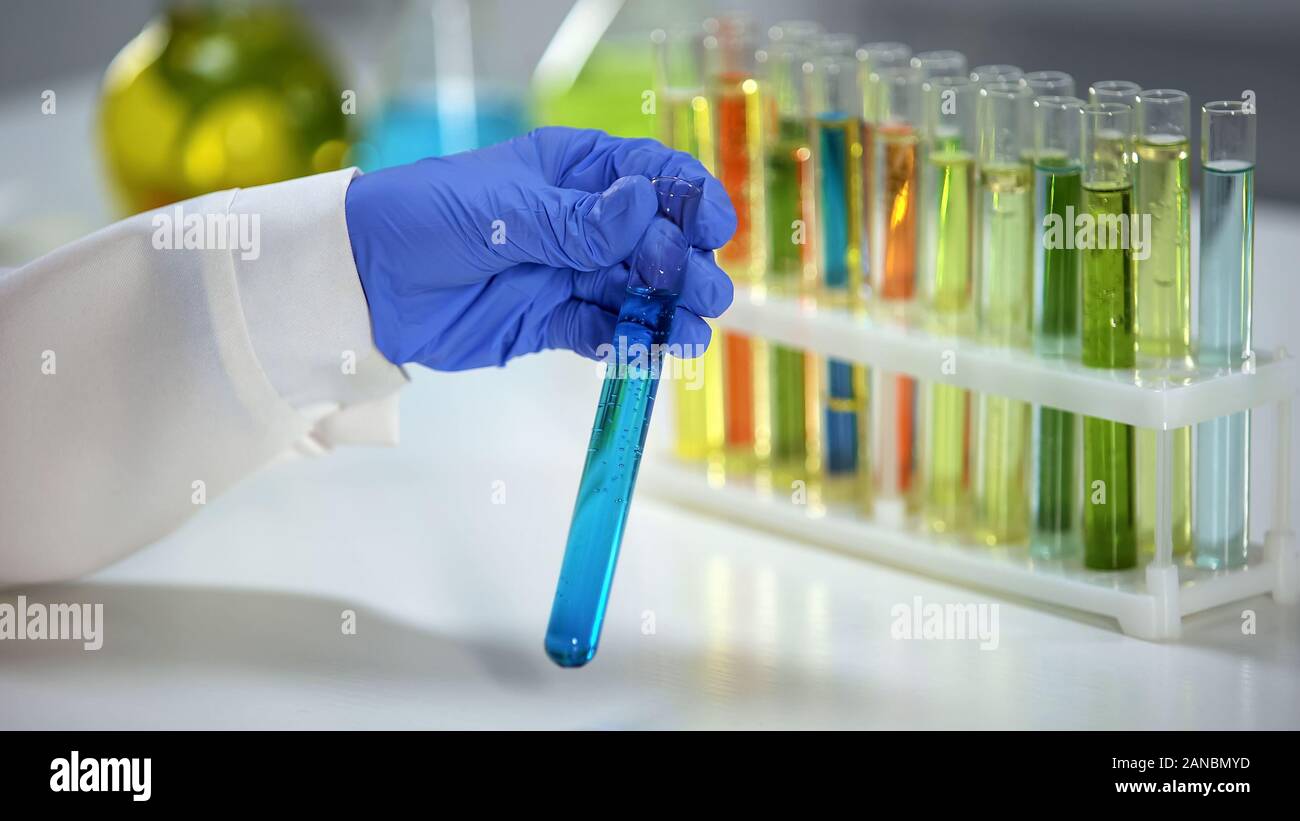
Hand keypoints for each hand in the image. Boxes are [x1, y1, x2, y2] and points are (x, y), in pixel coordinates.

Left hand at [344, 127, 736, 370]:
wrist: (366, 281)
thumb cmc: (425, 218)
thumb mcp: (502, 212)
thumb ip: (575, 221)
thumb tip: (644, 205)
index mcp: (572, 171)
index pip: (647, 175)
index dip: (688, 198)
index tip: (715, 226)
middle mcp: (580, 221)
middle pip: (653, 240)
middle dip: (683, 265)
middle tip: (702, 292)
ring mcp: (568, 273)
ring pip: (634, 292)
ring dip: (665, 312)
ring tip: (689, 335)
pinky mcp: (551, 322)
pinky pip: (602, 332)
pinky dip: (627, 344)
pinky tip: (650, 354)